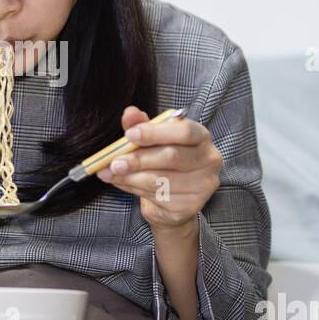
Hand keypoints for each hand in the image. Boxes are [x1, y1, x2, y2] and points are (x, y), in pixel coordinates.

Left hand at [96, 106, 222, 231]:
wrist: (172, 197)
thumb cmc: (163, 160)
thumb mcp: (152, 139)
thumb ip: (140, 124)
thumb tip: (130, 113)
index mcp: (201, 137)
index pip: (184, 131)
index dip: (155, 133)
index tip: (130, 135)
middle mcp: (208, 160)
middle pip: (171, 157)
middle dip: (138, 159)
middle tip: (114, 162)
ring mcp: (202, 185)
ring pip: (161, 180)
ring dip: (131, 177)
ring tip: (110, 173)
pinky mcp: (190, 206)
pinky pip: (157, 196)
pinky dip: (134, 189)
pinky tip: (123, 183)